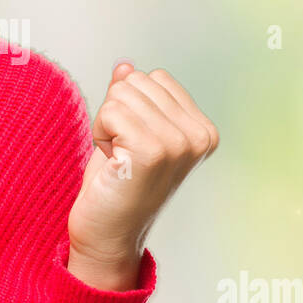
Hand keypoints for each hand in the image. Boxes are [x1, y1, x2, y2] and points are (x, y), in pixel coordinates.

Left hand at [67, 62, 217, 287]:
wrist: (108, 236)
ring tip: (118, 160)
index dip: (131, 107)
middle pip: (137, 82)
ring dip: (107, 125)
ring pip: (121, 94)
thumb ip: (132, 98)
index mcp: (202, 129)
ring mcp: (179, 144)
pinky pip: (110, 111)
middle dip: (117, 114)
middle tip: (123, 155)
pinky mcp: (153, 151)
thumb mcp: (128, 133)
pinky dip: (100, 135)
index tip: (133, 145)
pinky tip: (112, 164)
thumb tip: (125, 66)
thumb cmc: (117, 186)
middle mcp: (198, 136)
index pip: (155, 78)